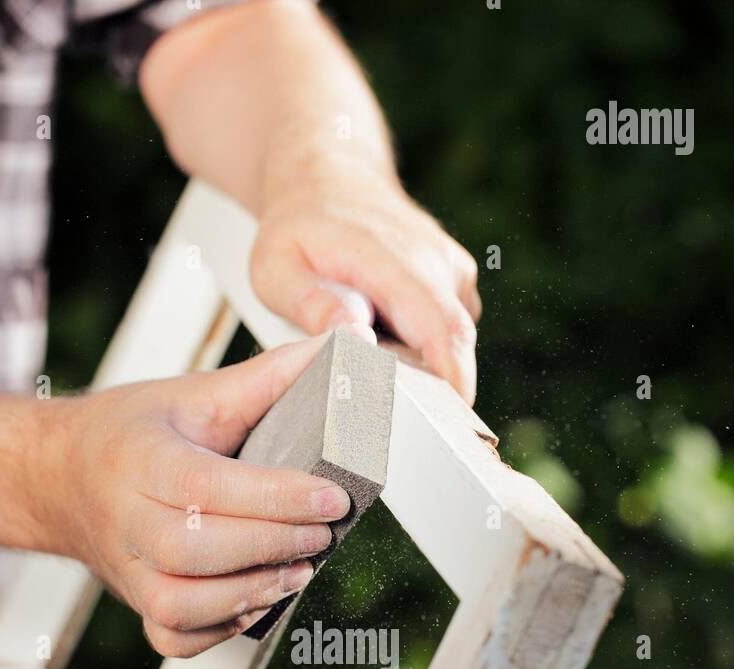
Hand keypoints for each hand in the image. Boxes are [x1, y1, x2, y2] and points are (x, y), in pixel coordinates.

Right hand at [40, 333, 364, 656]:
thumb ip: (268, 378)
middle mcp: (124, 520)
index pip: (205, 486)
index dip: (274, 497)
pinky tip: (255, 602)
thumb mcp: (195, 396)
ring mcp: (126, 570)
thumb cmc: (134, 434)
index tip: (331, 496)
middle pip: (193, 550)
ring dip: (249, 594)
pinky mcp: (135, 605)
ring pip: (180, 605)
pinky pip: (174, 637)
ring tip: (299, 571)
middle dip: (270, 545)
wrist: (61, 477)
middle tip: (321, 534)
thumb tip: (345, 347)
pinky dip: (219, 631)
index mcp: (137, 458)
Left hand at [251, 165, 480, 402]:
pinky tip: (387, 339)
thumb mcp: (275, 268)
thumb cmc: (295, 228)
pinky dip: (423, 347)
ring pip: (453, 342)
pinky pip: (449, 330)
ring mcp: (452, 268)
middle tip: (396, 421)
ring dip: (422, 365)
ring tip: (374, 360)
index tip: (440, 428)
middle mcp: (435, 261)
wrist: (327, 175)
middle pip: (457, 345)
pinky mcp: (456, 278)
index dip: (450, 384)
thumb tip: (354, 336)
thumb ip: (311, 303)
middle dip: (437, 390)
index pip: (442, 331)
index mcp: (392, 259)